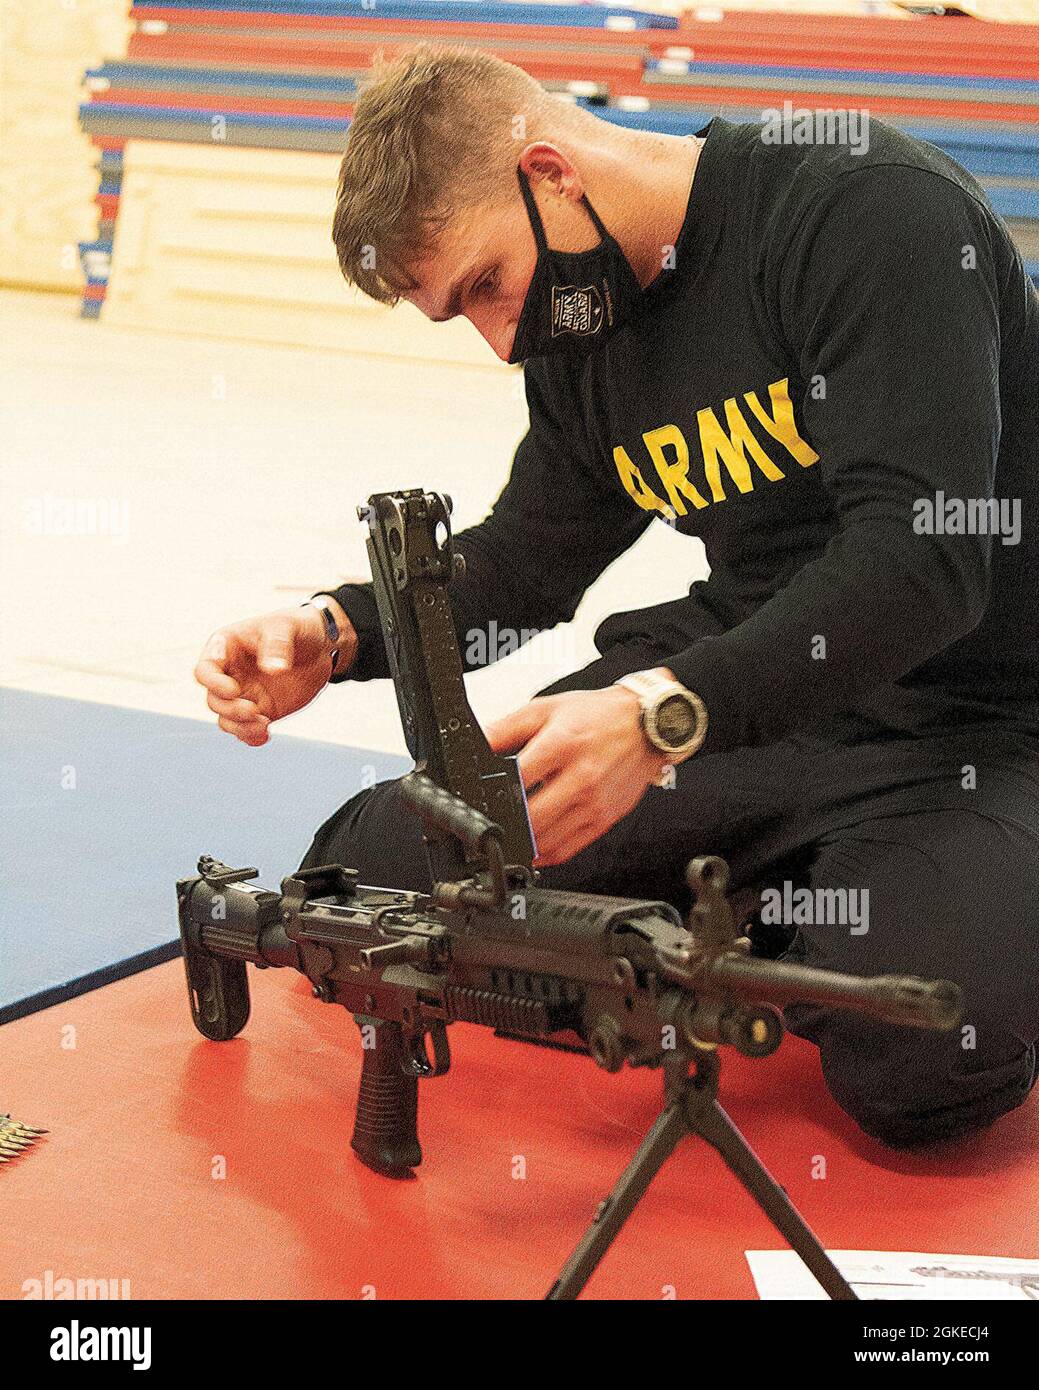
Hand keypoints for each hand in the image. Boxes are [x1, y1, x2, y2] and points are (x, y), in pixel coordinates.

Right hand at [194, 605, 354, 745]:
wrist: (320, 647)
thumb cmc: (296, 628)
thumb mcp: (287, 627)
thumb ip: (278, 645)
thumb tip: (273, 669)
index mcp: (225, 648)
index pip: (205, 670)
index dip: (213, 684)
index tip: (234, 690)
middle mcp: (229, 674)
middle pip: (213, 700)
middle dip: (230, 710)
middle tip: (254, 711)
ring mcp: (243, 694)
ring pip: (226, 718)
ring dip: (239, 727)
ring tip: (263, 726)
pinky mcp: (259, 710)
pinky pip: (245, 728)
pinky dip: (250, 736)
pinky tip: (264, 737)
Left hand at [484, 685, 667, 865]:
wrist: (647, 726)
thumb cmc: (598, 716)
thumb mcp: (546, 709)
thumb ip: (505, 728)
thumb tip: (476, 744)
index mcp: (563, 744)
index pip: (518, 779)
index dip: (491, 793)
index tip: (477, 800)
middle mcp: (582, 777)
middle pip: (531, 818)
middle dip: (504, 826)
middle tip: (487, 826)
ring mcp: (595, 803)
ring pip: (547, 841)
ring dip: (522, 844)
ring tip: (506, 839)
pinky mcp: (604, 820)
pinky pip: (568, 850)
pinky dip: (544, 855)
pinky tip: (531, 849)